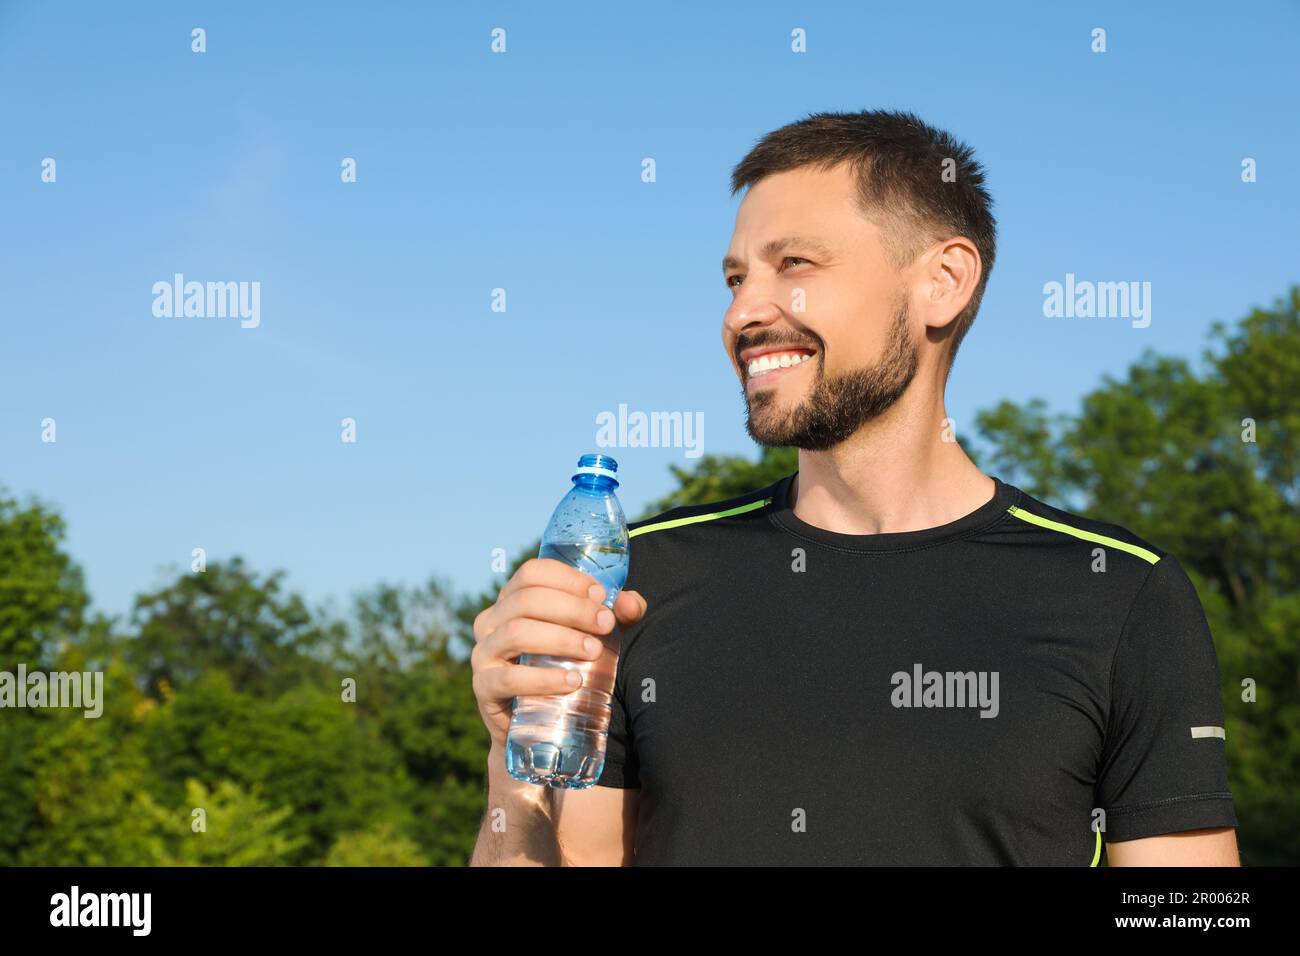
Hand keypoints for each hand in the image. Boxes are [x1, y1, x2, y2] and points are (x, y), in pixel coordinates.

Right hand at [472, 557, 647, 749]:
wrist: (535, 725)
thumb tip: (632, 604)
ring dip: (560, 639)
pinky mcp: (483, 688)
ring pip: (516, 633)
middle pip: (527, 600)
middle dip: (572, 609)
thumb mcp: (588, 636)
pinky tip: (573, 681)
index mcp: (512, 599)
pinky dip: (544, 678)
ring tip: (594, 652)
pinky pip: (509, 679)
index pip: (533, 573)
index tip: (601, 595)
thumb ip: (614, 615)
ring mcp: (483, 653)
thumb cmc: (562, 667)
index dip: (568, 579)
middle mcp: (491, 620)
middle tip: (606, 625)